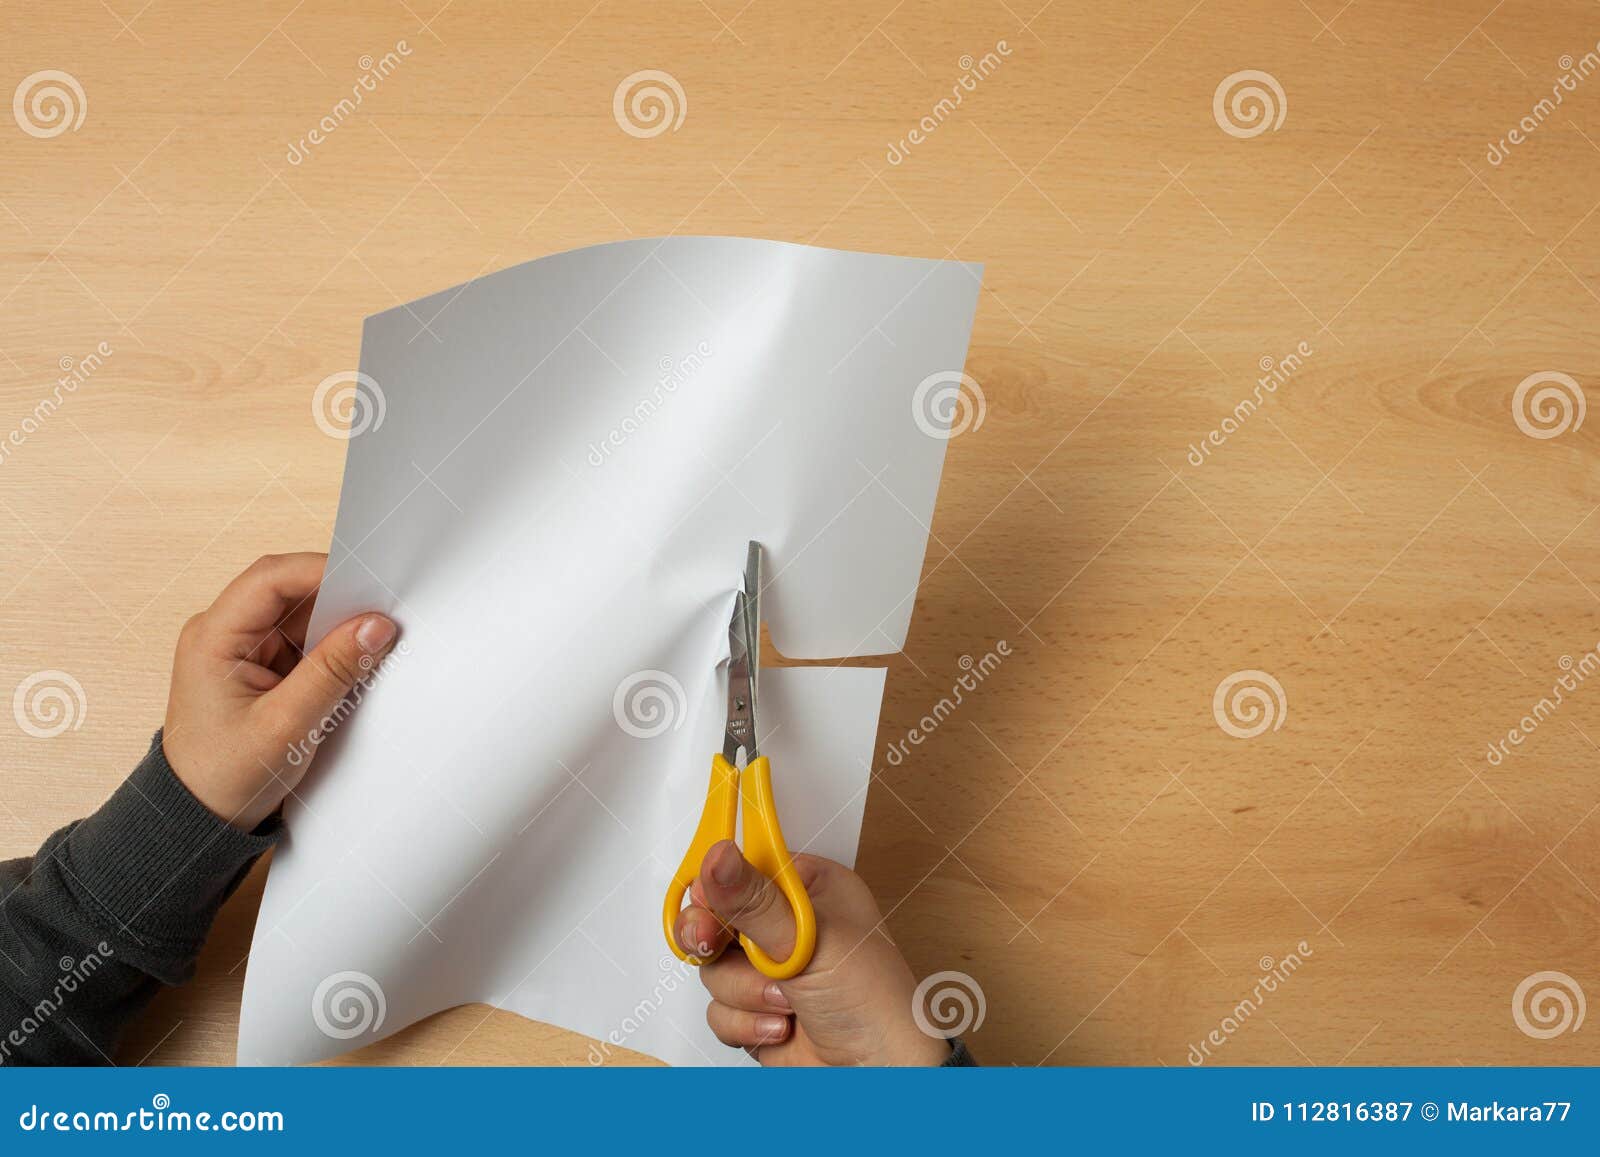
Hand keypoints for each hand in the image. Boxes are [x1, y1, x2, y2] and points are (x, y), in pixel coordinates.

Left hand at [161, 553, 396, 831]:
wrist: (199, 818)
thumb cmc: (224, 776)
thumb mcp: (287, 725)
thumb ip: (333, 671)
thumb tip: (377, 625)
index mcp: (214, 637)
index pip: (271, 578)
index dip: (322, 570)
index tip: (369, 580)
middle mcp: (225, 633)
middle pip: (291, 591)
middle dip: (339, 598)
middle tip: (383, 612)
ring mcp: (245, 650)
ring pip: (303, 616)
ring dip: (339, 625)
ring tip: (375, 642)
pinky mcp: (263, 668)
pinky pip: (306, 641)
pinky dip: (333, 648)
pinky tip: (358, 661)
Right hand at [674, 840, 951, 1065]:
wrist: (880, 1077)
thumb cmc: (873, 1001)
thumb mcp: (811, 940)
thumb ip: (755, 903)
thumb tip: (718, 857)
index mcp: (810, 888)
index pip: (744, 867)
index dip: (717, 884)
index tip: (704, 900)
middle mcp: (787, 925)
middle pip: (716, 916)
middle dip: (716, 941)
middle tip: (712, 946)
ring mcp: (769, 971)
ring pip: (713, 968)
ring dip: (745, 992)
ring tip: (787, 1002)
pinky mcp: (755, 1011)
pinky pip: (717, 1009)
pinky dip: (745, 1024)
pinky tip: (783, 1028)